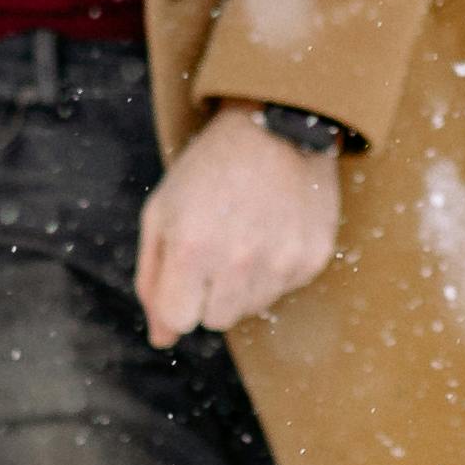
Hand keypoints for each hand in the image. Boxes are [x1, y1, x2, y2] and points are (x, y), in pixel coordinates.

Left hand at [134, 110, 342, 345]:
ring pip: (251, 308)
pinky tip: (272, 230)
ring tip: (246, 234)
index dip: (178, 297)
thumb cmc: (208, 170)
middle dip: (209, 292)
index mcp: (190, 248)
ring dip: (243, 283)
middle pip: (216, 320)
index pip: (178, 320)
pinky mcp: (312, 258)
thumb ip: (153, 279)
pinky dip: (274, 268)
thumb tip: (162, 338)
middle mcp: (238, 261)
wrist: (276, 125)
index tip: (186, 269)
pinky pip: (284, 289)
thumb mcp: (161, 213)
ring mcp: (280, 262)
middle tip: (218, 245)